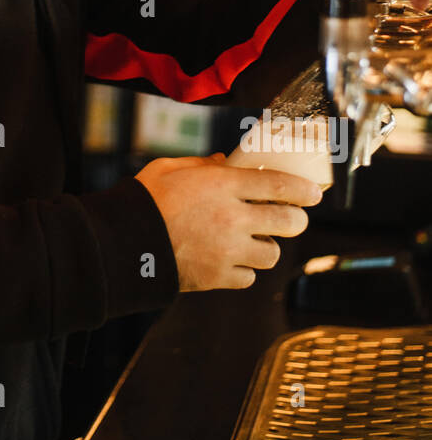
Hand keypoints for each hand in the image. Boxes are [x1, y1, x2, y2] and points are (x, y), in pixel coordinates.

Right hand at [135, 153, 321, 291]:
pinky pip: (249, 277)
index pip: (279, 186)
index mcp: (223, 186)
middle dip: (295, 220)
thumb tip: (223, 163)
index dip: (303, 190)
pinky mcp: (218, 276)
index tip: (314, 194)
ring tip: (255, 242)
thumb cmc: (145, 200)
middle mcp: (233, 218)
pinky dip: (244, 270)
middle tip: (290, 218)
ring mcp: (228, 250)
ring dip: (267, 247)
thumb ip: (201, 165)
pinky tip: (232, 261)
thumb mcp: (170, 169)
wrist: (125, 243)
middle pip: (288, 222)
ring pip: (272, 253)